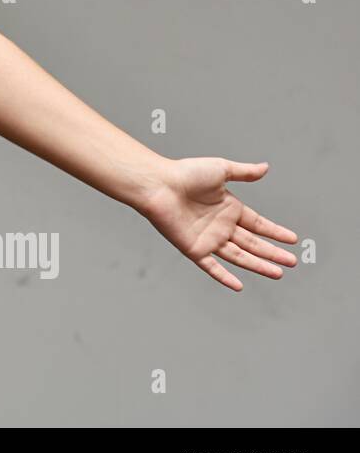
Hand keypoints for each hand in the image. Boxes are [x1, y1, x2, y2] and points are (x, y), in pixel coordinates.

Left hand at [136, 157, 297, 290]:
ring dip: (258, 265)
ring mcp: (208, 238)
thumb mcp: (221, 169)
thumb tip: (265, 167)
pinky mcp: (193, 248)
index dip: (275, 232)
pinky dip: (224, 277)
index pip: (258, 224)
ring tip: (278, 273)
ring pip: (239, 256)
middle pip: (253, 243)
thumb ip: (244, 172)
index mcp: (229, 208)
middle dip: (272, 252)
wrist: (158, 185)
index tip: (293, 239)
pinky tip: (238, 286)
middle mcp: (221, 225)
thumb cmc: (185, 173)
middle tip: (292, 261)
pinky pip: (211, 267)